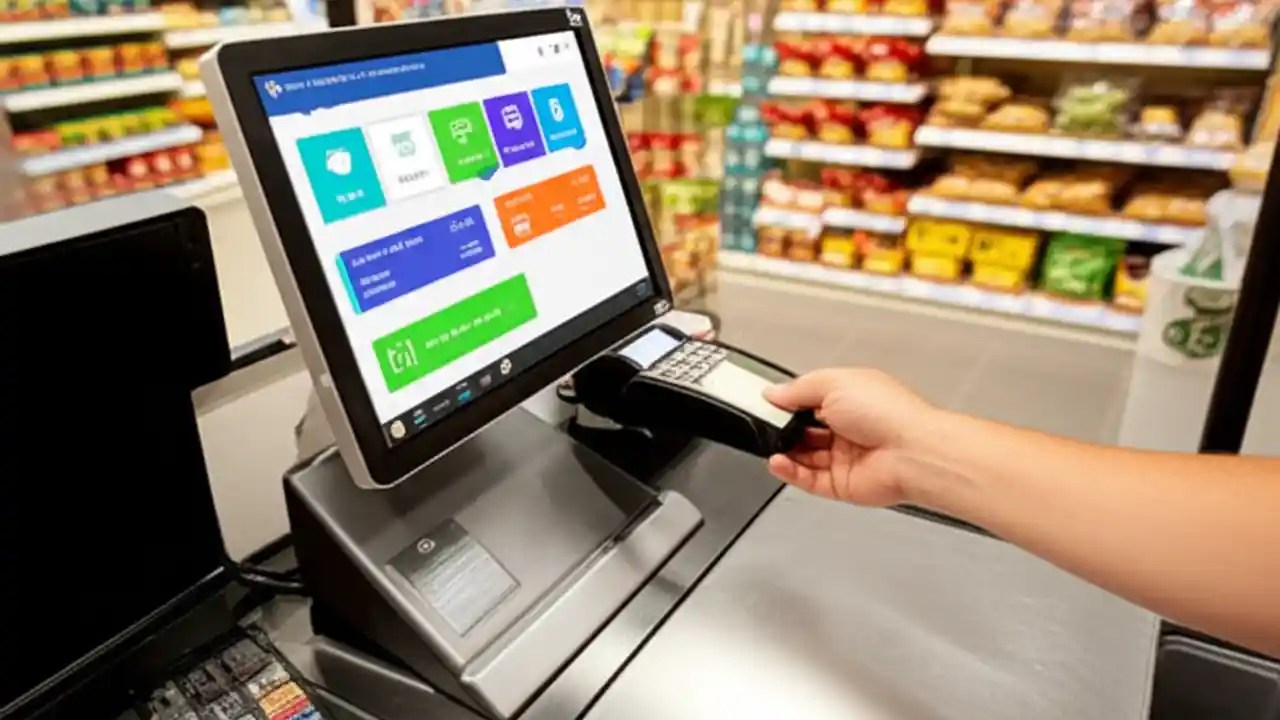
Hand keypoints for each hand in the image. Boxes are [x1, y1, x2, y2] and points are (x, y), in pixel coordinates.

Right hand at [763, 368, 937, 505]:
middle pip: (804, 430)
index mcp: (850, 398)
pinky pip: (808, 480)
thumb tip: (773, 393)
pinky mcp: (843, 484)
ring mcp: (845, 457)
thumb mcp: (833, 383)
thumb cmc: (888, 413)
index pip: (809, 401)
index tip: (767, 404)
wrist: (912, 452)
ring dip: (784, 451)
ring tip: (770, 443)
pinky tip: (777, 462)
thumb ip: (798, 389)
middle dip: (784, 427)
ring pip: (804, 457)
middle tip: (768, 424)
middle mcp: (848, 428)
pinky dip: (789, 472)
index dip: (788, 403)